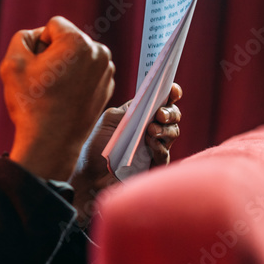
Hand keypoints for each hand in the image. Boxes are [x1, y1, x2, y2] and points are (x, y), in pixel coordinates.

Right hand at [0, 16, 114, 180]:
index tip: (36, 67)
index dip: (38, 43)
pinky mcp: (107, 87)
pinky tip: (64, 98)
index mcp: (79, 43)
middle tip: (43, 81)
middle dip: (53, 54)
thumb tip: (39, 37)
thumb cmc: (32, 105)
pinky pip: (85, 71)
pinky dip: (74, 79)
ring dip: (64, 66)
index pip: (53, 25)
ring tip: (54, 91)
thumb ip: (23, 37)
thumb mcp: (12, 63)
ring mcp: (106, 71)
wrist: (51, 143)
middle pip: (67, 39)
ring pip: (76, 56)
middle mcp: (99, 53)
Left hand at [69, 83, 182, 223]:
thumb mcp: (109, 121)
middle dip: (170, 112)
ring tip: (152, 130)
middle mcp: (151, 128)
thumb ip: (128, 110)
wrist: (91, 175)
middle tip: (159, 114)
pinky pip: (165, 154)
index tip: (172, 89)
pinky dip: (160, 147)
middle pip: (172, 115)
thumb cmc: (98, 146)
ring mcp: (155, 146)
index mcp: (141, 115)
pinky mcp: (155, 164)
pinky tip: (151, 144)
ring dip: (166, 129)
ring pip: (173, 132)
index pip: (161, 101)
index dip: (170, 93)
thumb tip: (145, 101)